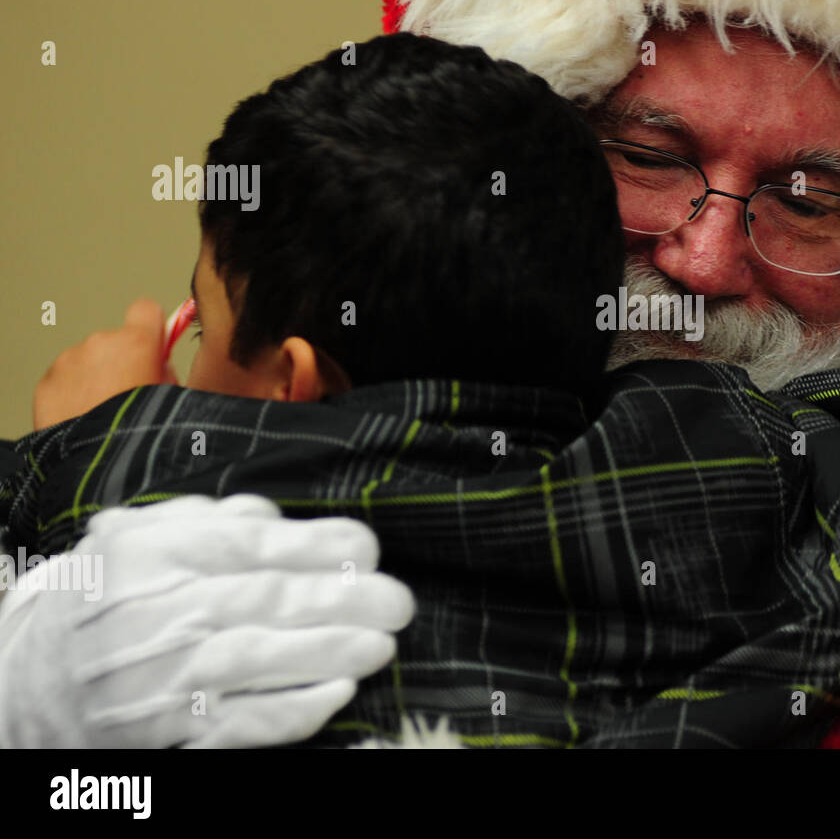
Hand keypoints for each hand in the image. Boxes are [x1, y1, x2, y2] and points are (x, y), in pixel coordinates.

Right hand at [0, 494, 415, 747]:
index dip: (316, 544)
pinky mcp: (168, 728)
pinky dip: (289, 711)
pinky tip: (336, 693)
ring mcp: (162, 674)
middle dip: (342, 600)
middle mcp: (159, 610)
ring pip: (255, 660)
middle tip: (398, 600)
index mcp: (153, 553)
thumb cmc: (106, 596)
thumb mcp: (137, 535)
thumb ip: (208, 518)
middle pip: (263, 600)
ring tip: (382, 644)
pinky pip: (236, 722)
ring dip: (327, 653)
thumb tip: (274, 517)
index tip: (368, 546)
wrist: (33, 679)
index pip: (247, 542)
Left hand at [33, 298, 179, 430]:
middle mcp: (100, 344)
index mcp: (137, 343)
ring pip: (88, 361)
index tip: (154, 347)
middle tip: (129, 396)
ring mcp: (69, 362)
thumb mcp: (176, 398)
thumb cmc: (141, 431)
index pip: (146, 310)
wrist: (99, 462)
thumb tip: (158, 367)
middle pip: (116, 341)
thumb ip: (167, 372)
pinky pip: (65, 380)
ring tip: (104, 412)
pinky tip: (84, 419)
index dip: (152, 329)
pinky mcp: (47, 383)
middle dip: (122, 362)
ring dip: (96, 379)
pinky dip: (73, 395)